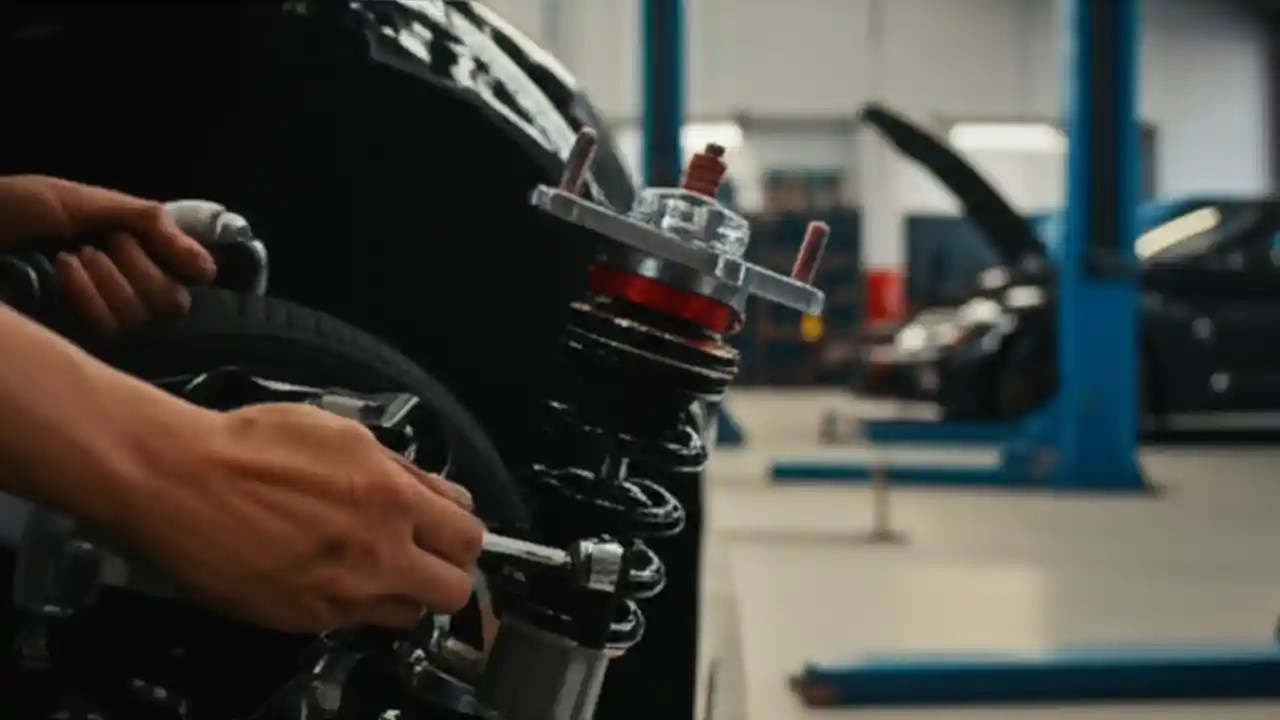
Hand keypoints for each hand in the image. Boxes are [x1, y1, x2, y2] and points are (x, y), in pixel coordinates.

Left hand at [0, 175, 216, 333]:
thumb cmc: (18, 208)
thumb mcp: (89, 201)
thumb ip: (152, 225)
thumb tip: (209, 268)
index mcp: (135, 252)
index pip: (192, 277)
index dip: (182, 261)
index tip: (154, 240)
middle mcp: (127, 286)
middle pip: (174, 302)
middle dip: (142, 268)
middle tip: (108, 242)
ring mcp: (102, 313)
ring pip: (141, 317)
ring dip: (110, 280)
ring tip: (77, 255)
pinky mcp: (76, 335)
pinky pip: (108, 327)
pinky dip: (88, 295)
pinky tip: (62, 271)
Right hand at [115, 402, 484, 633]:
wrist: (179, 481)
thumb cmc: (252, 446)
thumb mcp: (344, 434)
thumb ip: (403, 469)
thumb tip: (442, 492)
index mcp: (392, 500)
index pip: (469, 536)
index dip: (462, 533)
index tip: (449, 530)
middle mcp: (376, 555)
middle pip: (454, 591)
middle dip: (446, 572)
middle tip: (424, 556)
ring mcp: (341, 596)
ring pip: (408, 615)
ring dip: (402, 593)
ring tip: (373, 567)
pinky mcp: (305, 621)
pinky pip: (355, 625)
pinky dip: (354, 605)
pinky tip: (329, 575)